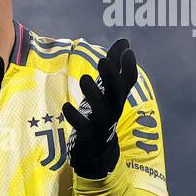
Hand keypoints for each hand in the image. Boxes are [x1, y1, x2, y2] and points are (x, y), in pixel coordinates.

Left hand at [62, 38, 137, 178]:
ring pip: (102, 110)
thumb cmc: (100, 115)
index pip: (128, 82)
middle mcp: (113, 111)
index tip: (127, 49)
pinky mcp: (89, 138)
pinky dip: (76, 117)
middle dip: (112, 77)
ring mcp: (102, 125)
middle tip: (103, 60)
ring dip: (94, 95)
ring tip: (85, 78)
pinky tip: (66, 106)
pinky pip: (84, 128)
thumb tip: (124, 42)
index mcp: (117, 99)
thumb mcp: (107, 91)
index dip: (129, 67)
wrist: (97, 153)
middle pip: (117, 94)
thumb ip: (113, 66)